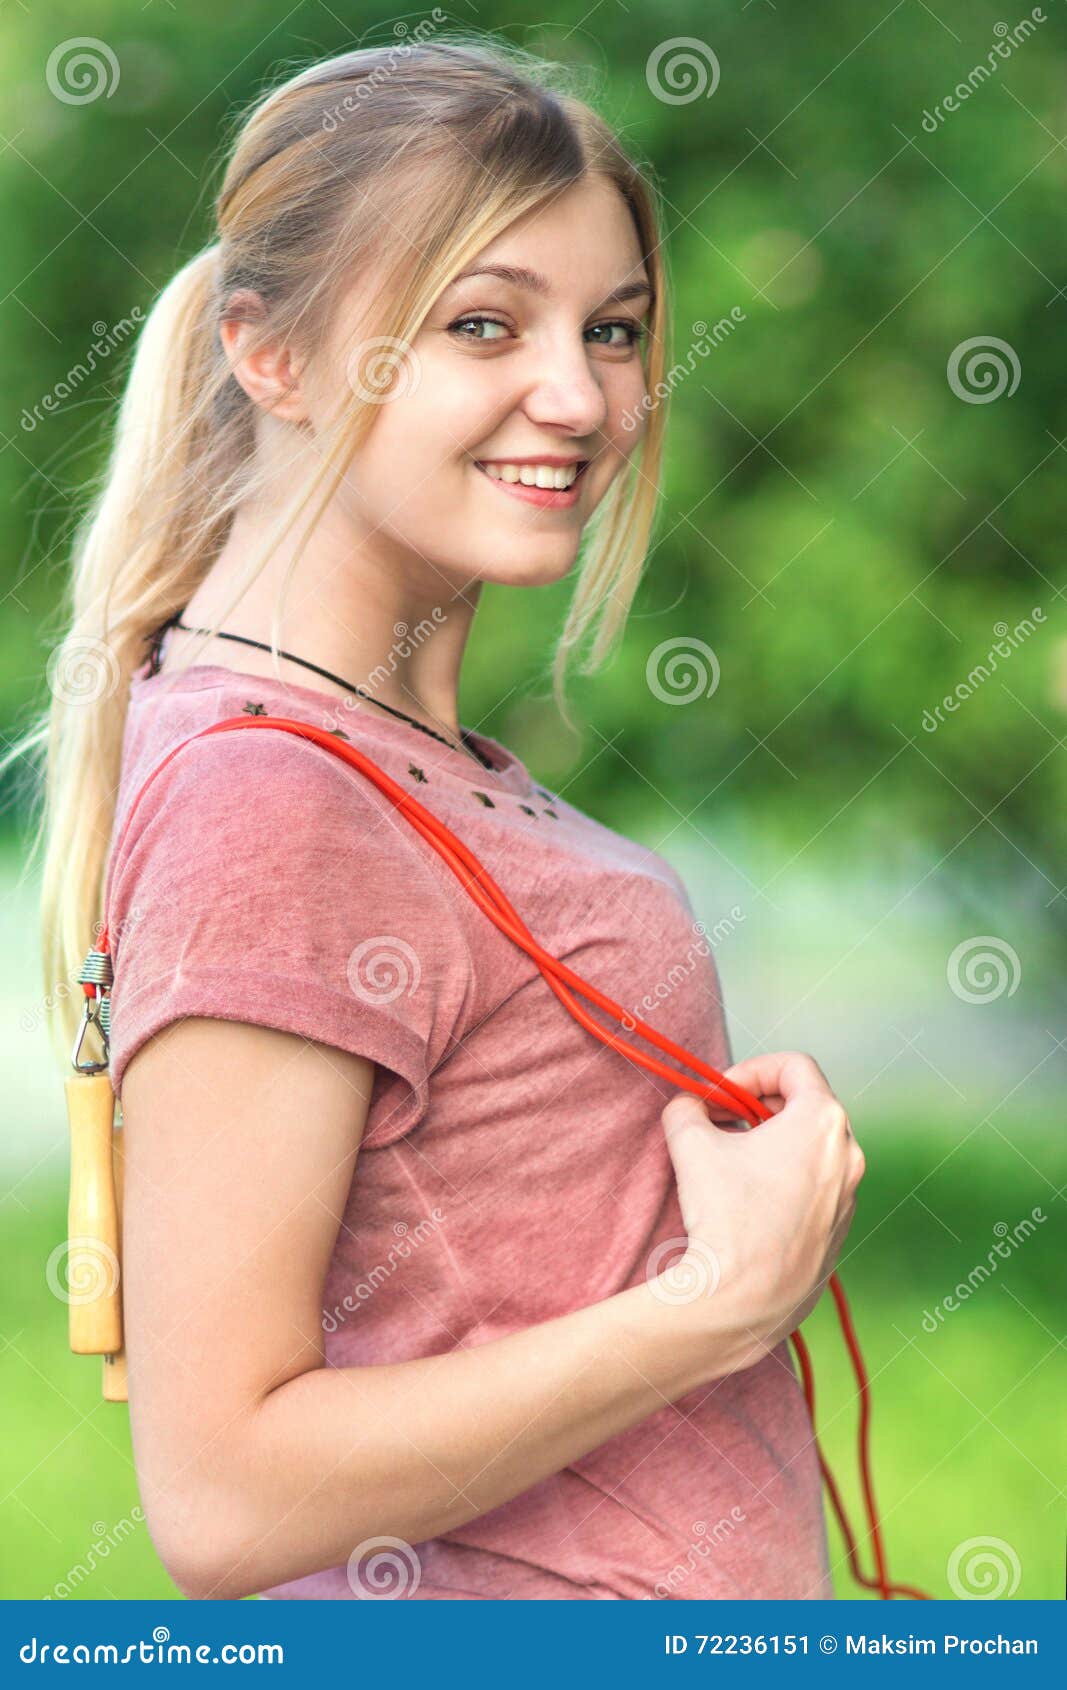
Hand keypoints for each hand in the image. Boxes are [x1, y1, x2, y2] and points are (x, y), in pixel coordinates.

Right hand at [658, 1053, 865, 1372]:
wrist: (743, 1302)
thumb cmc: (725, 1217)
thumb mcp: (690, 1144)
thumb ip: (687, 1109)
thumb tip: (690, 1107)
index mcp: (822, 1122)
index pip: (794, 1066)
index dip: (751, 1069)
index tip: (720, 1095)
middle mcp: (848, 1155)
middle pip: (804, 1106)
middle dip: (757, 1107)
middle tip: (718, 1125)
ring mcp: (848, 1197)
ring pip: (809, 1149)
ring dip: (769, 1146)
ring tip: (727, 1167)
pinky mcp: (837, 1233)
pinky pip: (812, 1188)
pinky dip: (782, 1182)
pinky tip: (745, 1207)